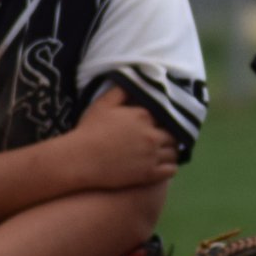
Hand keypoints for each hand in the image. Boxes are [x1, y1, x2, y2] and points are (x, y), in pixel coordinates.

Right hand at [64, 89, 180, 191]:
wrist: (80, 159)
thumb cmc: (90, 130)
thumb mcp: (103, 104)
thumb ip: (121, 91)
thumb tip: (135, 81)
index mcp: (143, 116)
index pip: (166, 115)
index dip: (163, 120)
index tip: (159, 123)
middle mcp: (152, 135)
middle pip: (173, 135)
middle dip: (169, 136)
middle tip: (162, 139)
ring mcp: (152, 156)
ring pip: (174, 153)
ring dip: (171, 151)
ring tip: (163, 152)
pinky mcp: (149, 174)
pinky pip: (171, 170)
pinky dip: (170, 167)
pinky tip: (162, 165)